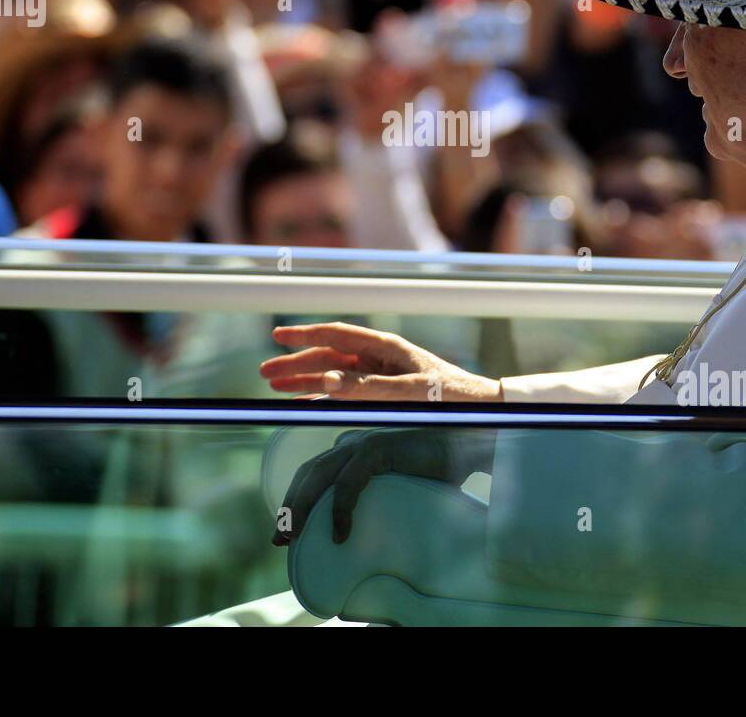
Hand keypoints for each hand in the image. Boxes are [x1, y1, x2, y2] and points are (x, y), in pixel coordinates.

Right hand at [263, 322, 501, 401]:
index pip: (336, 336)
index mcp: (385, 347)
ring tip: (275, 387)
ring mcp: (381, 374)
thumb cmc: (451, 397)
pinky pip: (346, 390)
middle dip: (296, 363)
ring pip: (333, 373)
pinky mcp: (384, 391)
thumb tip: (326, 381)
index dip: (305, 335)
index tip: (277, 336)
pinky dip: (323, 395)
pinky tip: (304, 402)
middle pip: (328, 356)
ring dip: (305, 379)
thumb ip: (367, 387)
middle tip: (265, 372)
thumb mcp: (409, 392)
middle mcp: (379, 357)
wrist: (480, 409)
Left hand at [273, 427, 496, 544]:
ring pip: (321, 476)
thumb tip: (359, 533)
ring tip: (297, 538)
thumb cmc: (436, 471)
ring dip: (304, 509)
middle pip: (310, 474)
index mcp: (353, 449)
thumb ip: (375, 497)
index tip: (286, 530)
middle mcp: (353, 443)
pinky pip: (349, 482)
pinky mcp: (378, 448)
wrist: (465, 449)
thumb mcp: (396, 488)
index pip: (313, 472)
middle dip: (291, 507)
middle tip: (280, 539)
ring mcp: (364, 442)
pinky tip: (340, 533)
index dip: (296, 499)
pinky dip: (341, 509)